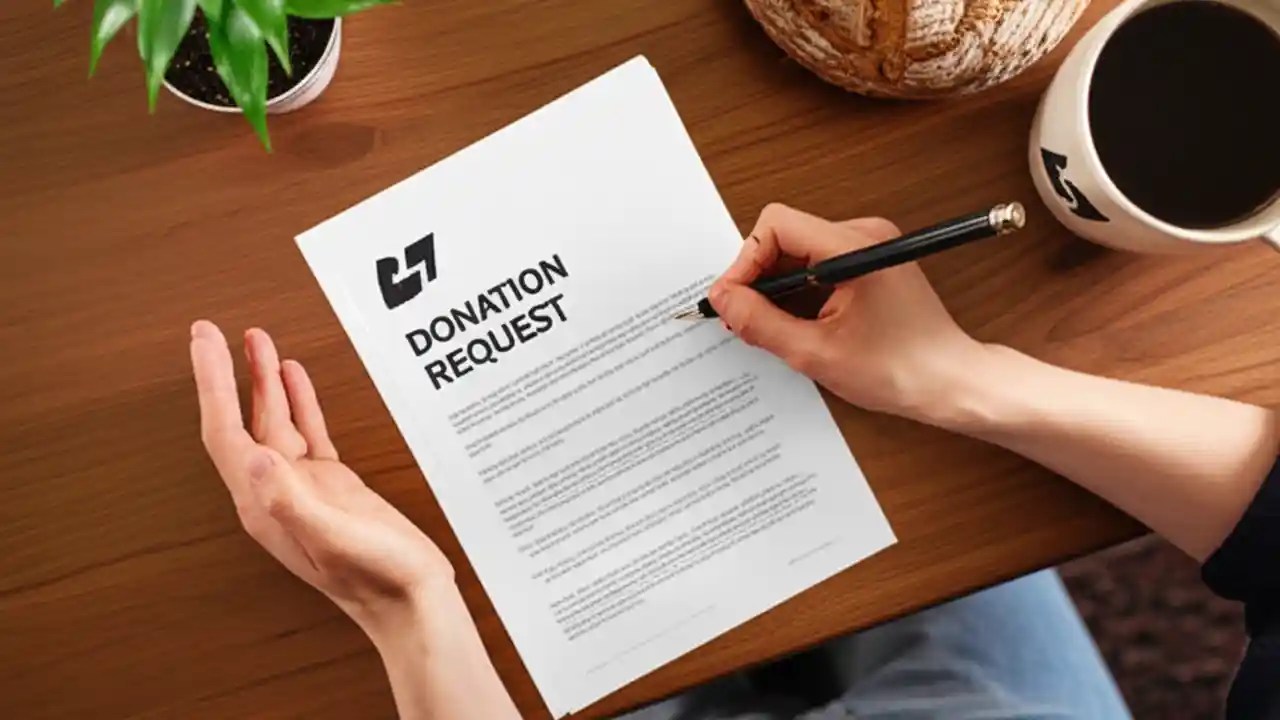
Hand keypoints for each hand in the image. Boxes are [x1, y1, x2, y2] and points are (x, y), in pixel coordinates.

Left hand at [188, 320, 454, 637]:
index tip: (204, 343)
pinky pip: (308, 432)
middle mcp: (276, 492)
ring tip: (257, 340)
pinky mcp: (333, 485)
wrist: (412, 603)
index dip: (213, 384)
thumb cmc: (377, 579)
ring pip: (275, 421)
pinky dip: (300, 401)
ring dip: (263, 381)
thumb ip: (290, 500)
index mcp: (265, 505)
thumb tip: (252, 456)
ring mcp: (304, 487)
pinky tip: (295, 377)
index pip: (226, 433)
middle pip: (242, 420)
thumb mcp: (333, 538)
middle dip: (227, 373)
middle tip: (212, 331)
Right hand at [708, 203, 989, 423]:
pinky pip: (816, 262)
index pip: (777, 225)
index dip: (745, 260)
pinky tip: (795, 322)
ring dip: (776, 286)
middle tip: (743, 318)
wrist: (949, 381)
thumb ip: (761, 323)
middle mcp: (863, 236)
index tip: (731, 298)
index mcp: (854, 248)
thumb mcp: (816, 353)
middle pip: (784, 235)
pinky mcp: (869, 262)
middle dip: (757, 276)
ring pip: (797, 250)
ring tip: (770, 325)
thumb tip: (724, 301)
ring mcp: (868, 247)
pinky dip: (797, 289)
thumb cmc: (901, 369)